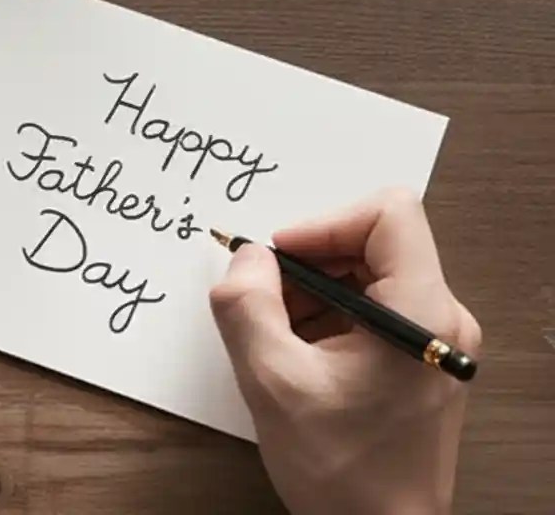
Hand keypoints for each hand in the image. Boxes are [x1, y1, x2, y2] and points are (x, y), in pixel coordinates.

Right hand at [209, 189, 480, 514]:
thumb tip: (245, 257)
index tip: (277, 257)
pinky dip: (323, 318)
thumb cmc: (343, 472)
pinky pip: (368, 309)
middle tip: (261, 299)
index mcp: (422, 313)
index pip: (388, 213)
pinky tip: (294, 356)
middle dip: (306, 262)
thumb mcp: (272, 382)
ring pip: (366, 275)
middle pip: (372, 243)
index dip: (322, 223)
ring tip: (274, 337)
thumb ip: (246, 306)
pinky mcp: (416, 358)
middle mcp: (440, 318)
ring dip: (310, 292)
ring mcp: (432, 339)